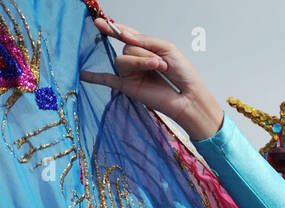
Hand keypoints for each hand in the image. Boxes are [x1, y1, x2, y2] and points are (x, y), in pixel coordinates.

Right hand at [78, 17, 223, 140]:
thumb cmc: (183, 74)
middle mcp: (136, 61)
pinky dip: (95, 77)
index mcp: (145, 49)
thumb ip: (145, 40)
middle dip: (144, 53)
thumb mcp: (167, 49)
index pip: (126, 35)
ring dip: (140, 61)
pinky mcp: (128, 87)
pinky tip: (83, 75)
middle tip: (161, 63)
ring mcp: (131, 74)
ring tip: (158, 67)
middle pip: (127, 47)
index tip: (102, 23)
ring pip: (122, 60)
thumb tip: (123, 35)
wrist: (190, 97)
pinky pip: (107, 80)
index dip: (115, 28)